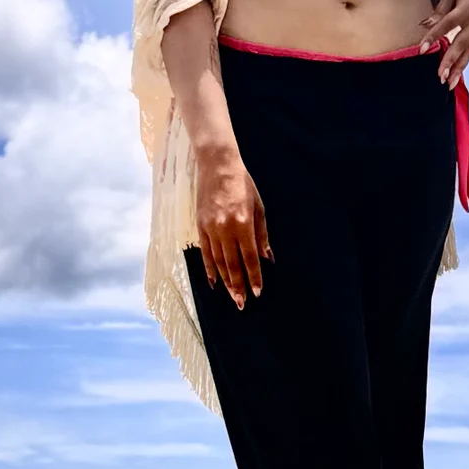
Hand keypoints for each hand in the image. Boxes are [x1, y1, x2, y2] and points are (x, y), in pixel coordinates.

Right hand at [194, 147, 269, 307]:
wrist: (217, 165)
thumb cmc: (242, 184)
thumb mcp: (258, 206)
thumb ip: (262, 234)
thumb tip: (267, 258)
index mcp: (243, 223)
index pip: (250, 257)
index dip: (254, 276)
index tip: (257, 291)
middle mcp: (226, 228)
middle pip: (232, 264)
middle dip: (238, 286)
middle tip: (242, 303)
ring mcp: (210, 227)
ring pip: (218, 261)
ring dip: (225, 281)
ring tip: (232, 297)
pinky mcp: (200, 225)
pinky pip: (205, 252)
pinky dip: (209, 268)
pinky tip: (214, 282)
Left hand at [418, 0, 468, 89]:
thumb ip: (440, 10)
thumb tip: (424, 25)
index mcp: (468, 7)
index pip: (447, 25)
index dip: (434, 37)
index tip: (421, 50)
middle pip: (461, 44)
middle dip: (450, 61)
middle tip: (440, 77)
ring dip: (459, 68)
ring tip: (449, 84)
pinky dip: (464, 61)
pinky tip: (457, 73)